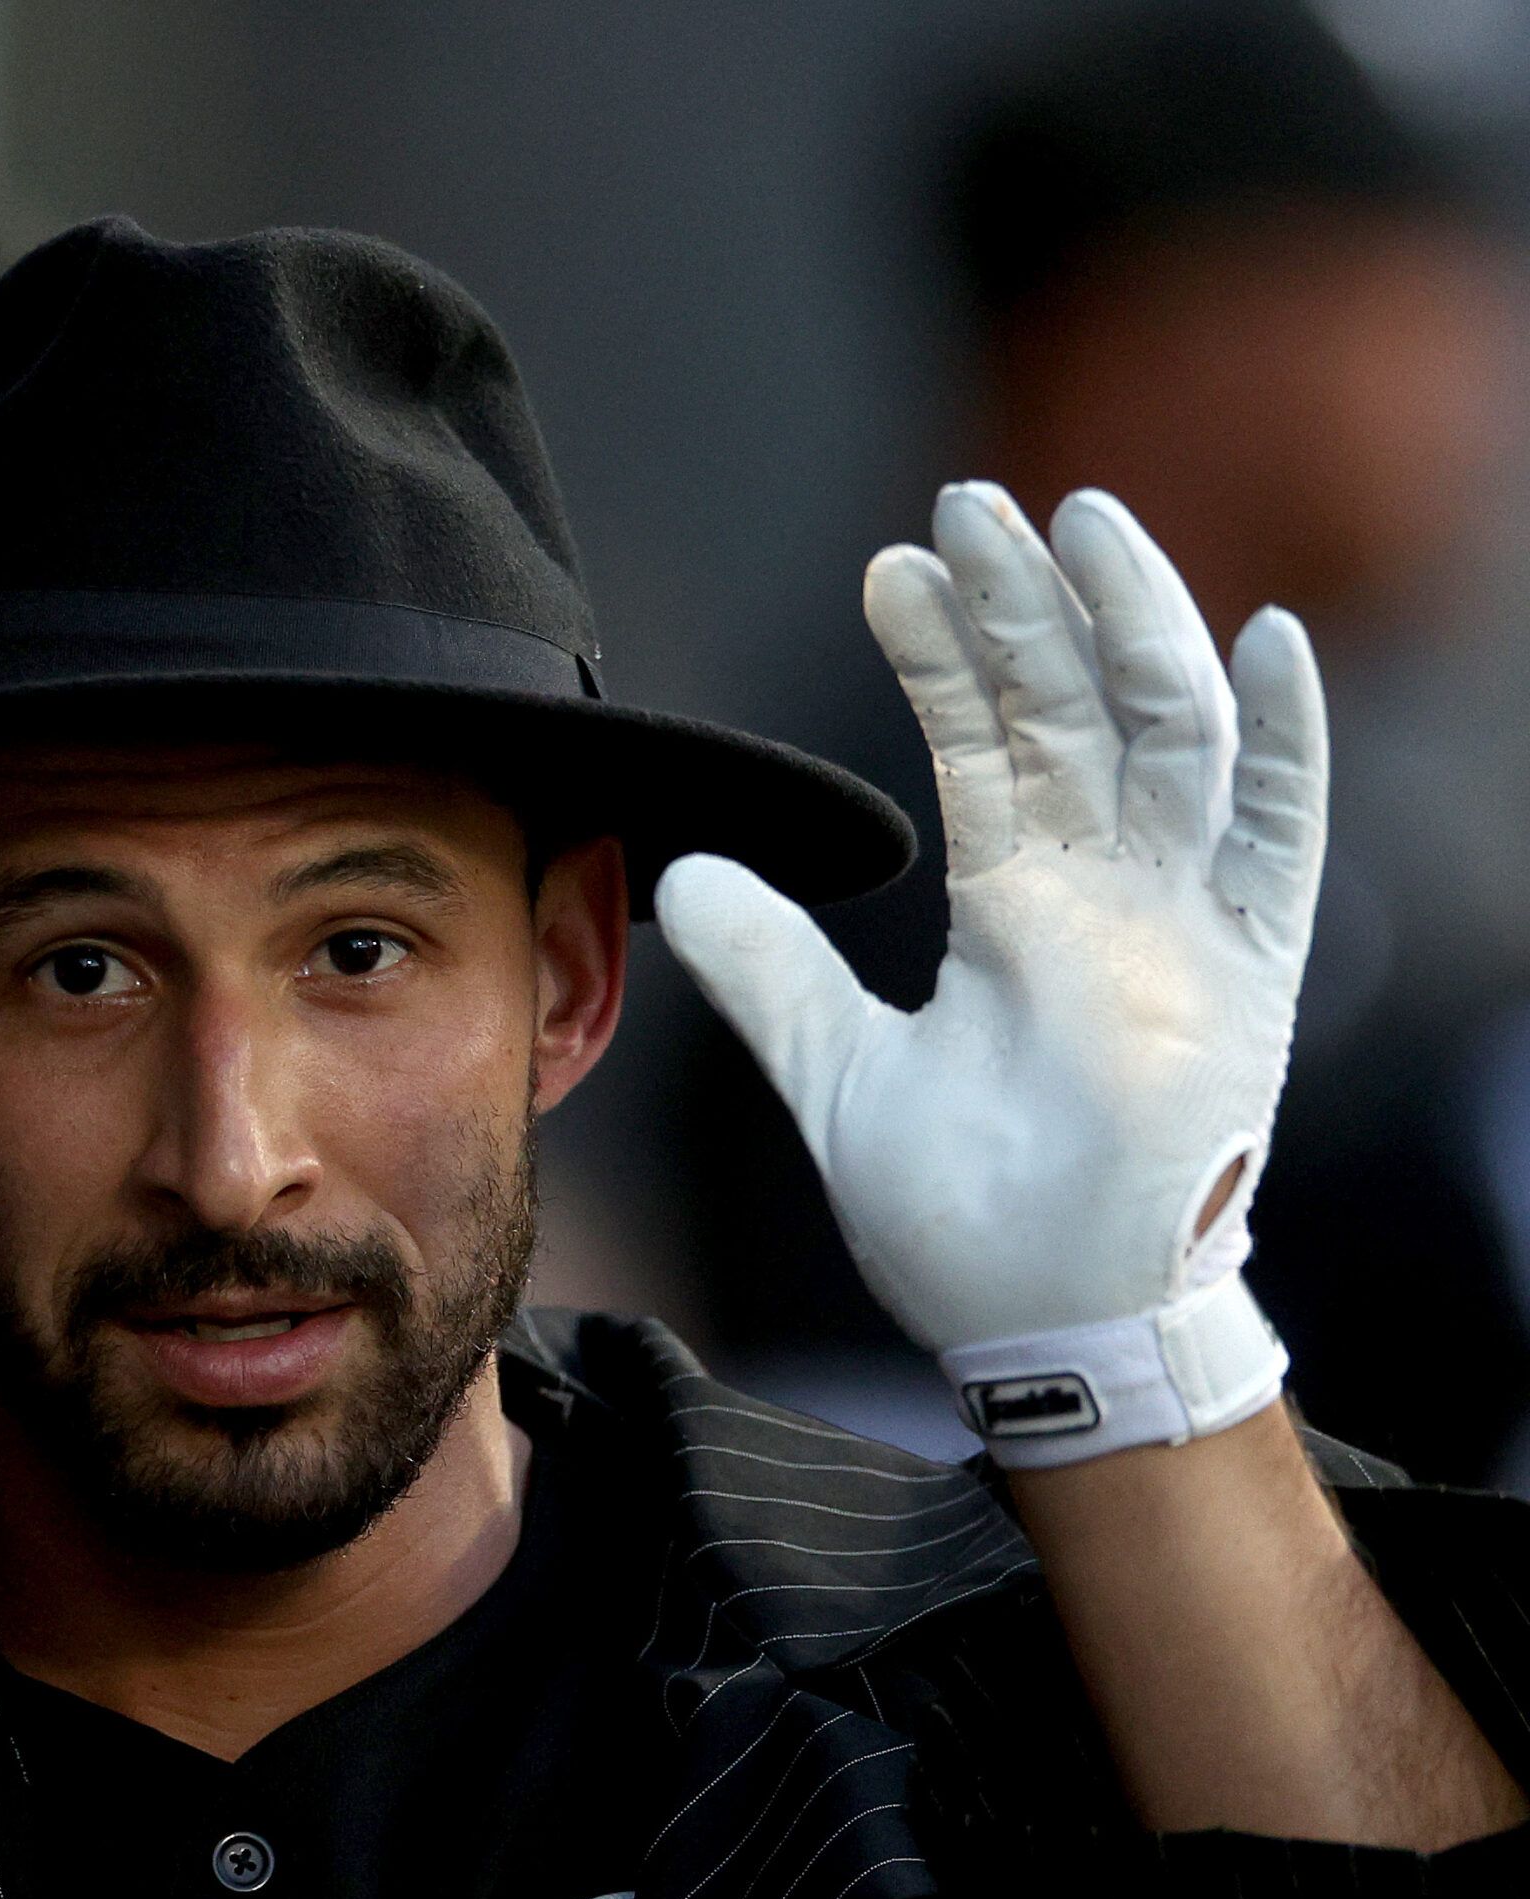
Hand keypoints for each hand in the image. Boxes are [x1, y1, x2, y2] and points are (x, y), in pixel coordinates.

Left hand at [656, 484, 1322, 1460]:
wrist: (1047, 1328)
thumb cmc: (961, 1215)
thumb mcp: (840, 1076)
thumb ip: (772, 973)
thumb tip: (682, 874)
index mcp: (1016, 904)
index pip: (985, 740)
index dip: (945, 650)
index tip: (895, 564)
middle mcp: (1105, 894)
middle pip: (1075, 709)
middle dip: (1027, 605)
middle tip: (968, 500)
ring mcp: (1184, 926)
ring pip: (1171, 738)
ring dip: (1131, 628)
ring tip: (1078, 521)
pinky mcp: (1252, 978)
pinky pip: (1284, 840)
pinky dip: (1285, 744)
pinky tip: (1264, 640)